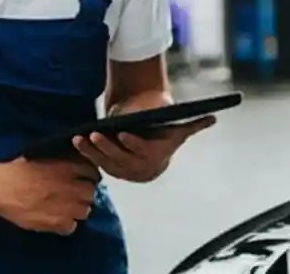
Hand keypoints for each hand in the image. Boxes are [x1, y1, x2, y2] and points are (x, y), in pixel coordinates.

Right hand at [0, 157, 100, 234]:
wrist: (1, 187)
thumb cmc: (17, 169)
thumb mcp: (43, 156)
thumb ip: (62, 161)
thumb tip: (74, 162)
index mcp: (68, 167)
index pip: (92, 172)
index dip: (88, 177)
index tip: (82, 179)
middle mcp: (71, 186)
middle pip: (91, 193)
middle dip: (84, 194)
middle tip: (73, 196)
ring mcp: (66, 206)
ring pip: (85, 211)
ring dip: (77, 210)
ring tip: (65, 209)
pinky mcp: (57, 223)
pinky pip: (71, 227)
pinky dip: (66, 225)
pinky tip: (56, 220)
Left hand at [73, 116, 215, 182]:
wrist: (152, 150)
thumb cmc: (164, 133)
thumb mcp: (177, 128)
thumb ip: (193, 124)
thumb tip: (213, 118)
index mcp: (157, 156)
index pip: (144, 151)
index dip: (133, 144)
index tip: (121, 134)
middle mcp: (141, 168)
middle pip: (121, 158)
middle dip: (106, 146)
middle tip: (94, 133)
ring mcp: (125, 171)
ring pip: (106, 162)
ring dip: (92, 151)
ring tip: (79, 137)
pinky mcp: (112, 170)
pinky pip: (98, 163)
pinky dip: (87, 154)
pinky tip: (77, 142)